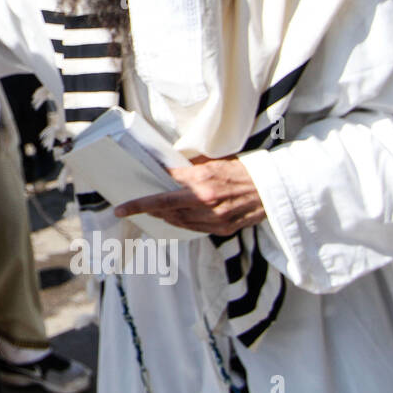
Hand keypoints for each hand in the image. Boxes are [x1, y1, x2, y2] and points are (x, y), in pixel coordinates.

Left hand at [114, 156, 265, 235]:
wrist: (272, 188)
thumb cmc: (241, 169)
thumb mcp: (212, 163)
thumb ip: (188, 170)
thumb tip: (165, 172)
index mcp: (201, 183)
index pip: (161, 196)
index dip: (139, 203)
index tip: (121, 208)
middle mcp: (206, 203)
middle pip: (167, 213)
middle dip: (149, 211)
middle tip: (135, 207)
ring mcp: (215, 219)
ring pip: (179, 223)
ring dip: (164, 217)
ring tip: (155, 211)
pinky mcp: (223, 229)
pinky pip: (194, 229)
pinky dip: (182, 223)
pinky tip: (176, 217)